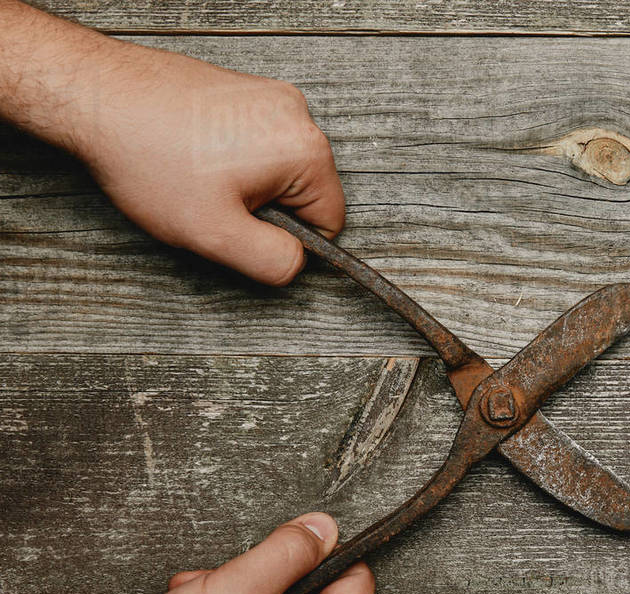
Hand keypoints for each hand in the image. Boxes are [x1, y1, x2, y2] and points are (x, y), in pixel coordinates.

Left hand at [0, 1, 343, 284]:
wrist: (95, 95)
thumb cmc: (148, 156)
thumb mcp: (215, 233)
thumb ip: (272, 261)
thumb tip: (296, 264)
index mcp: (306, 149)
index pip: (330, 221)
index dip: (285, 240)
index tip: (239, 228)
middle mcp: (297, 113)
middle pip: (302, 193)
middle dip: (261, 208)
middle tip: (209, 203)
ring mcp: (268, 96)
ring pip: (276, 170)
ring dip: (242, 184)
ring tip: (193, 176)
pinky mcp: (242, 89)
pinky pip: (253, 144)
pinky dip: (226, 158)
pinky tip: (188, 156)